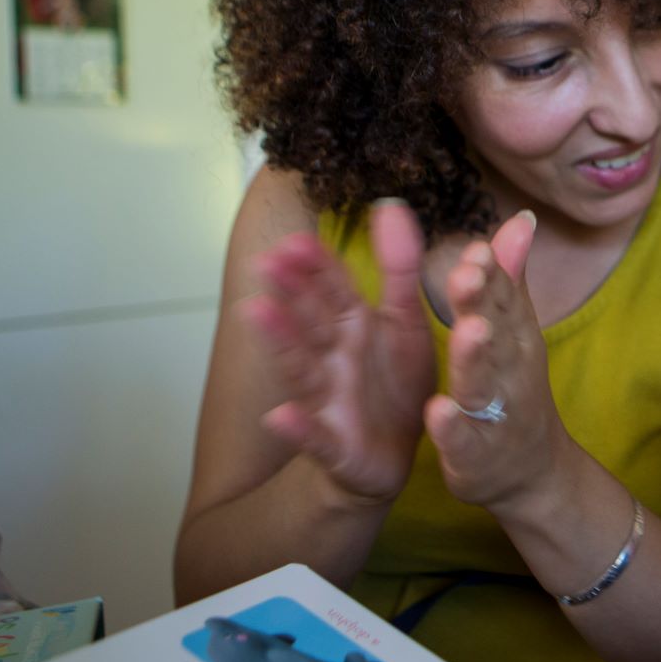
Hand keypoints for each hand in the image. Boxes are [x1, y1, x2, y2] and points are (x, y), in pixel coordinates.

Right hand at [247, 200, 435, 505]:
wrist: (396, 457)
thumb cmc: (394, 384)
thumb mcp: (405, 321)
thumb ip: (399, 268)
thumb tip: (388, 204)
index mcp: (352, 327)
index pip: (330, 290)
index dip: (315, 266)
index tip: (297, 239)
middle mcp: (333, 359)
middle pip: (309, 322)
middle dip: (289, 294)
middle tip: (266, 262)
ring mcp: (329, 402)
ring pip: (302, 369)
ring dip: (279, 343)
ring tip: (255, 314)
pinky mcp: (337, 447)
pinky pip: (317, 438)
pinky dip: (298, 428)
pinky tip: (279, 417)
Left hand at [422, 211, 572, 515]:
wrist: (534, 471)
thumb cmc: (515, 387)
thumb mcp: (515, 331)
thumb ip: (510, 278)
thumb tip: (522, 218)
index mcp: (514, 336)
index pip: (502, 298)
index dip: (490, 274)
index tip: (475, 248)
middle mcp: (509, 370)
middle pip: (494, 333)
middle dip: (481, 305)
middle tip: (467, 275)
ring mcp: (493, 413)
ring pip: (482, 383)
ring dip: (474, 358)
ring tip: (467, 332)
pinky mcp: (475, 454)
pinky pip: (463, 440)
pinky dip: (453, 428)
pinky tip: (438, 411)